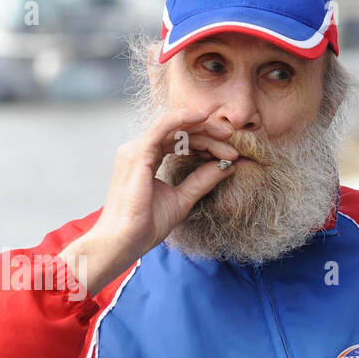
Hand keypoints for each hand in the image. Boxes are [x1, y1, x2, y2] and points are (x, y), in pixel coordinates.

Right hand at [58, 107, 240, 295]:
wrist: (125, 240)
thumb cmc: (145, 225)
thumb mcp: (182, 199)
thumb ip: (202, 180)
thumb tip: (227, 165)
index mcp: (145, 160)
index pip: (178, 142)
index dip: (205, 144)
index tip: (229, 153)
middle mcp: (138, 150)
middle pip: (178, 132)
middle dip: (208, 134)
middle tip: (233, 141)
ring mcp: (136, 149)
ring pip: (175, 128)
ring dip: (203, 129)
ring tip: (226, 136)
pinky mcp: (138, 152)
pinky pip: (165, 126)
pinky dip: (185, 118)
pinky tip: (204, 117)